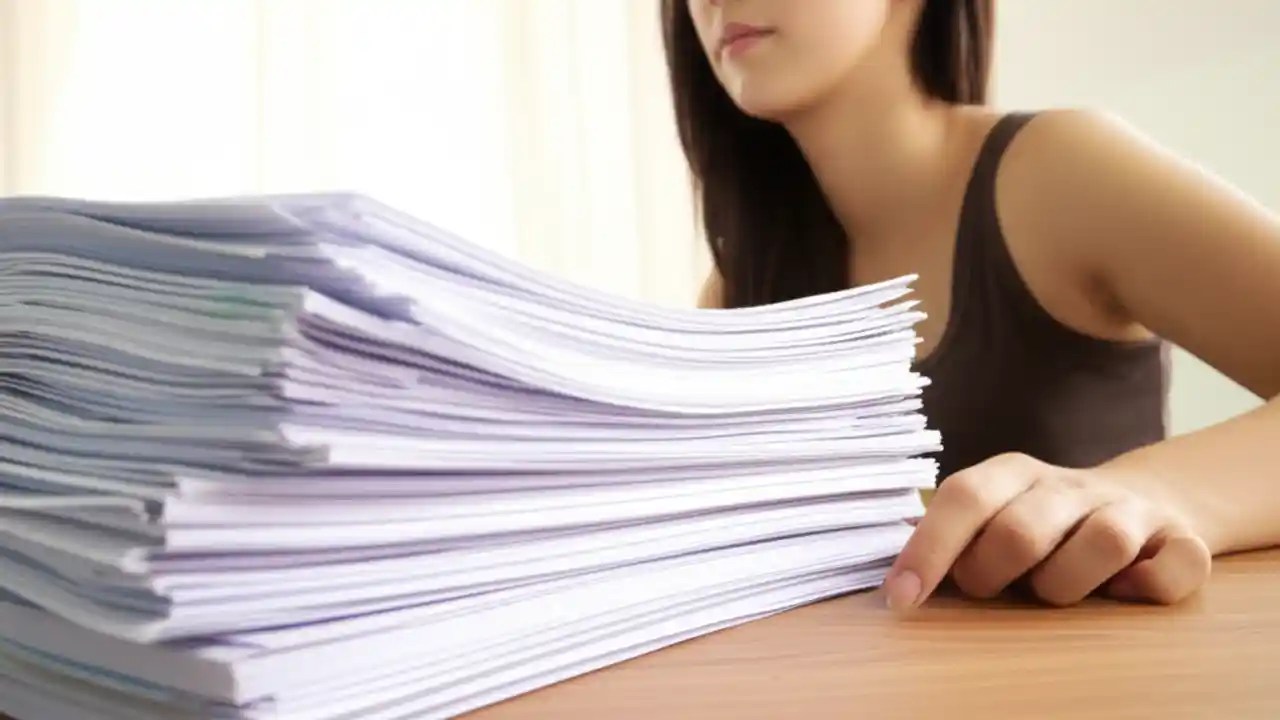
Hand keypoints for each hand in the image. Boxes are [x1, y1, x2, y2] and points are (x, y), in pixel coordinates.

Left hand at [883, 453, 1211, 609]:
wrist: (1142, 499)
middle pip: (1022, 531)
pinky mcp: (1180, 538)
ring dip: (1067, 585)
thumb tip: (893, 574)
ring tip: (1054, 589)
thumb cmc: (1042, 521)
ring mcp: (1129, 509)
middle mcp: (1069, 485)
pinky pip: (1174, 567)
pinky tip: (1124, 591)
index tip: (901, 597)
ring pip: (1104, 542)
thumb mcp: (991, 513)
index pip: (963, 498)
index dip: (929, 549)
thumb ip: (949, 536)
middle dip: (992, 575)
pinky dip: (1149, 587)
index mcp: (1012, 473)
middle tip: (991, 587)